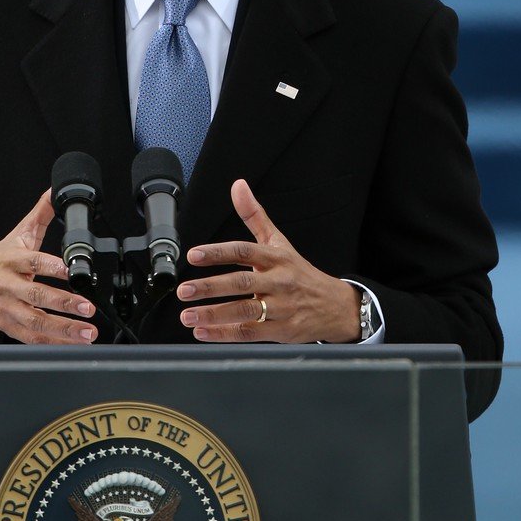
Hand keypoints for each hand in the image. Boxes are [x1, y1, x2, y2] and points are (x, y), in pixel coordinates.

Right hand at [0, 189, 97, 343]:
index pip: (34, 262)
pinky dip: (53, 343)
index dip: (53, 267)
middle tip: (88, 307)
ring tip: (88, 332)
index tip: (73, 270)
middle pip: (36, 295)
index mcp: (13, 260)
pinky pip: (32, 338)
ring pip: (35, 321)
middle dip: (63, 303)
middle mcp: (9, 286)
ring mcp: (8, 309)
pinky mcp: (9, 327)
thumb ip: (40, 214)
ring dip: (63, 329)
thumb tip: (55, 191)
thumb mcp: (18, 235)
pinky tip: (73, 344)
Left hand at [177, 179, 360, 343]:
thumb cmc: (300, 273)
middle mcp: (278, 281)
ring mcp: (281, 307)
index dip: (218, 253)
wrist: (335, 306)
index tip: (194, 255)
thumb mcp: (279, 242)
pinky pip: (251, 333)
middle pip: (242, 283)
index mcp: (275, 258)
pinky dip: (225, 334)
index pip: (244, 251)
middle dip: (210, 287)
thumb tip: (238, 186)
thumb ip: (255, 215)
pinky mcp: (282, 331)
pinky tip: (204, 332)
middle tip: (184, 290)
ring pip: (245, 311)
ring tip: (188, 315)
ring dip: (213, 314)